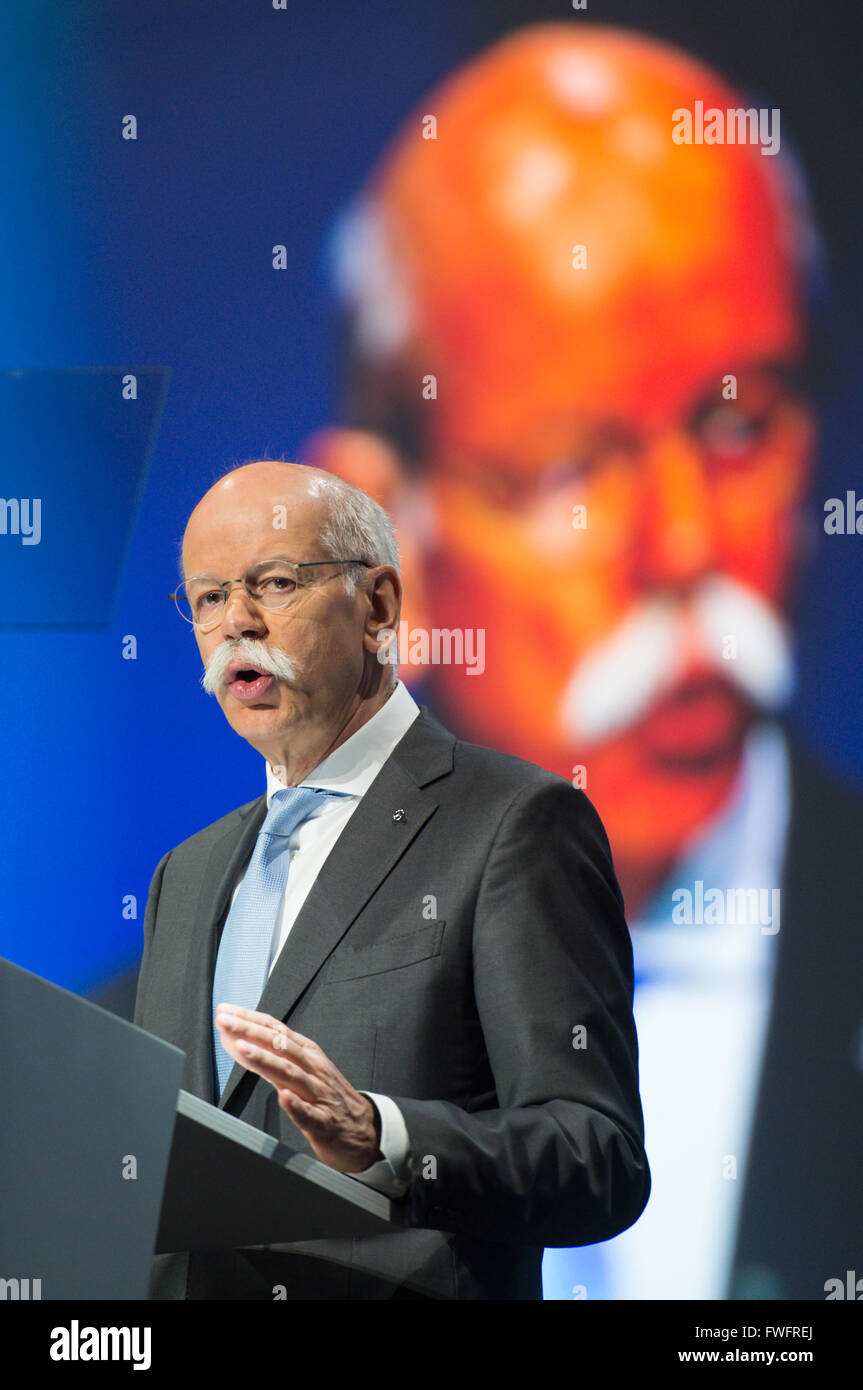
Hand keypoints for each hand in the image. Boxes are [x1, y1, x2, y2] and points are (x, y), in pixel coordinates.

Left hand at [214, 1003, 382, 1172]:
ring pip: (290, 1074)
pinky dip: (297, 1105)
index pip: (275, 1030)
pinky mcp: (325, 1123)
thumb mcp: (303, 1070)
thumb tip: (237, 1041)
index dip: (250, 1019)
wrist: (365, 1129)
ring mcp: (319, 1095)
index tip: (226, 1011)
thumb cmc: (328, 1097)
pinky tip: (285, 1098)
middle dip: (250, 1032)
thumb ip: (272, 1058)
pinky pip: (310, 1114)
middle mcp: (313, 1069)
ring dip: (266, 1061)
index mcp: (307, 1054)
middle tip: (225, 1021)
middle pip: (280, 1046)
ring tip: (243, 1049)